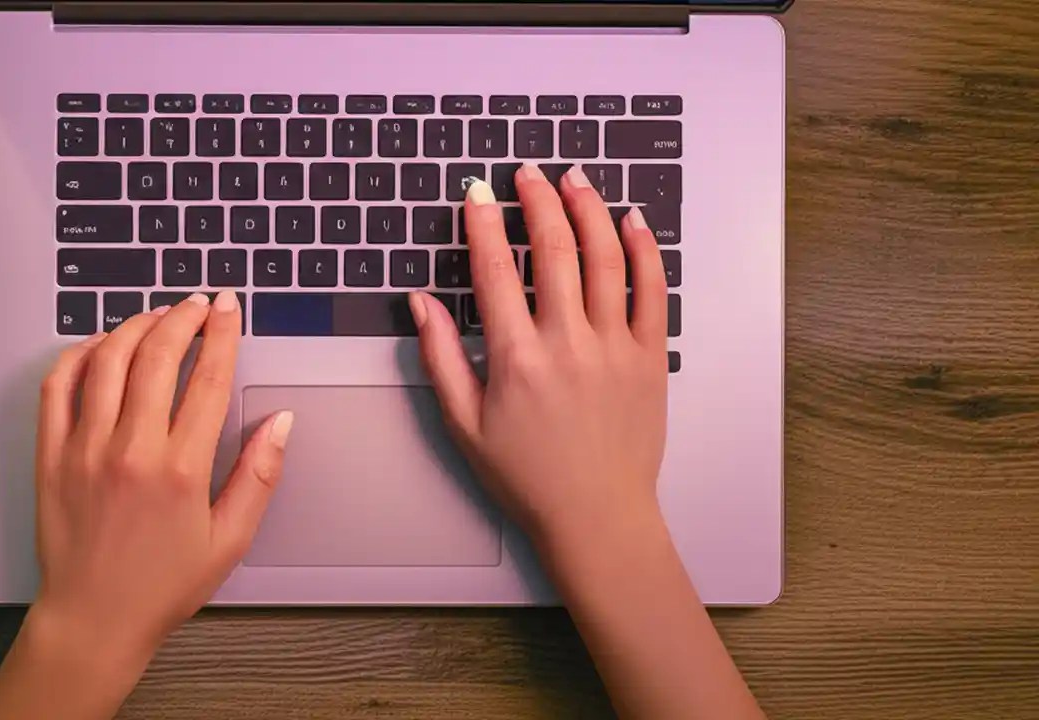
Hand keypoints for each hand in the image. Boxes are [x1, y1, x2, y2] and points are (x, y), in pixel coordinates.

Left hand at [33, 291, 292, 650]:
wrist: (94, 619)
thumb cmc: (163, 585)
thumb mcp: (230, 539)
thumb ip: (259, 474)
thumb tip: (281, 421)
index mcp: (181, 469)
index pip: (209, 378)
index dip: (223, 333)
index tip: (228, 307)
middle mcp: (131, 449)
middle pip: (158, 355)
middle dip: (183, 317)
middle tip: (197, 304)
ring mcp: (85, 448)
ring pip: (108, 359)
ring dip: (136, 326)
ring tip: (157, 317)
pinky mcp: (51, 455)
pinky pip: (58, 385)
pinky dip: (79, 354)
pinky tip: (102, 347)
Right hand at [411, 166, 764, 719]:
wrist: (596, 516)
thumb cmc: (527, 477)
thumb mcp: (464, 423)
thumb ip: (440, 357)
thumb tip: (420, 303)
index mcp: (516, 358)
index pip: (494, 270)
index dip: (482, 223)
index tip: (477, 193)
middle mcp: (567, 343)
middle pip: (552, 250)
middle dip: (537, 201)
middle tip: (527, 173)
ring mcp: (614, 347)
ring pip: (604, 259)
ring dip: (589, 210)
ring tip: (575, 179)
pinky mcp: (650, 357)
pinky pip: (651, 291)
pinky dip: (644, 250)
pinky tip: (632, 221)